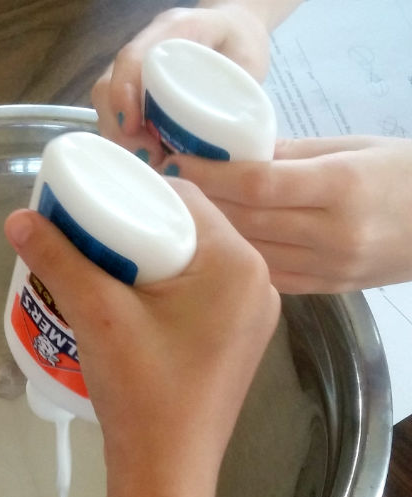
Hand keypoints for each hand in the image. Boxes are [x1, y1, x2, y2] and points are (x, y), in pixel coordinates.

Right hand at [4, 179, 278, 469]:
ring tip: (99, 268)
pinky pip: (199, 292)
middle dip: (134, 226)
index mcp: (237, 262)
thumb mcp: (96, 315)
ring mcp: (251, 316)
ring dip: (147, 258)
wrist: (165, 473)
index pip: (182, 197)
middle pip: (187, 228)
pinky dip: (163, 287)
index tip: (88, 204)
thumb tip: (18, 218)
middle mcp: (257, 282)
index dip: (131, 190)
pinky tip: (128, 301)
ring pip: (192, 261)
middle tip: (87, 238)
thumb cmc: (140, 391)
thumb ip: (57, 259)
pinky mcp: (235, 341)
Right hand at [92, 4, 272, 164]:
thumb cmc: (243, 46)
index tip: (131, 128)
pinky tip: (147, 160)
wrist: (234, 33)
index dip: (123, 93)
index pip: (133, 58)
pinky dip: (127, 145)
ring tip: (151, 163)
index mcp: (175, 30)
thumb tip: (218, 142)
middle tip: (150, 157)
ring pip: (106, 108)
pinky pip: (117, 120)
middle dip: (119, 130)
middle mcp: (145, 49)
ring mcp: (135, 73)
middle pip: (108, 89)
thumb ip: (236, 94)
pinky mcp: (133, 95)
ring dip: (121, 141)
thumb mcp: (250, 62)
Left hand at [160, 136, 411, 291]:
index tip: (174, 165)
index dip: (209, 176)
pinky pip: (267, 275)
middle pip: (245, 220)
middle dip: (201, 204)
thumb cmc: (403, 175)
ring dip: (212, 236)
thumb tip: (231, 155)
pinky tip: (215, 248)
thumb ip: (290, 155)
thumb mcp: (353, 148)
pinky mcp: (323, 289)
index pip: (257, 183)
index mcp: (340, 187)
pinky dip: (238, 260)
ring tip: (182, 217)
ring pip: (250, 253)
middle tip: (165, 189)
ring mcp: (327, 268)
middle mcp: (331, 233)